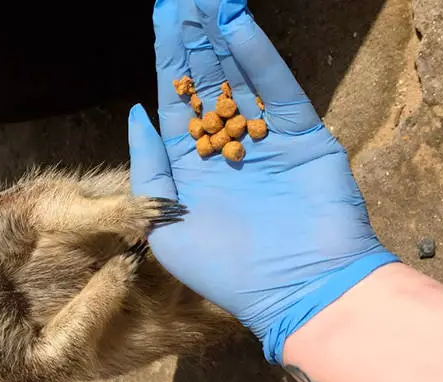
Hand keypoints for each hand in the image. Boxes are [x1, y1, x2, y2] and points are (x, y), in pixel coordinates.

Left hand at [129, 0, 398, 363]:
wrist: (297, 291)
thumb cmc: (225, 271)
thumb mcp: (166, 225)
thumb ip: (150, 168)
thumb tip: (138, 114)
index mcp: (193, 166)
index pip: (177, 101)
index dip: (169, 60)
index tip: (162, 17)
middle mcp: (228, 146)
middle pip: (207, 80)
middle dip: (193, 39)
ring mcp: (267, 139)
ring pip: (240, 77)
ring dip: (221, 38)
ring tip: (206, 1)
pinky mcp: (304, 136)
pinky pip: (278, 90)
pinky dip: (259, 58)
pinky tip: (238, 26)